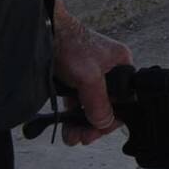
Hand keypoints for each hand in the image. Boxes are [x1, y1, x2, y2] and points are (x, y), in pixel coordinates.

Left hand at [51, 0, 132, 145]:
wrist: (46, 30)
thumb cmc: (71, 44)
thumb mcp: (88, 77)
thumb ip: (98, 102)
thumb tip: (104, 123)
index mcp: (121, 64)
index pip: (123, 100)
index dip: (110, 119)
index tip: (96, 132)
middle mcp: (109, 70)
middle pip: (106, 105)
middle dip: (93, 125)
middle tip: (81, 138)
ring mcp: (92, 74)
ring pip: (91, 105)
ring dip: (81, 123)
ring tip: (71, 137)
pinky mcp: (75, 77)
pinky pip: (79, 101)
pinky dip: (73, 114)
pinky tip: (66, 125)